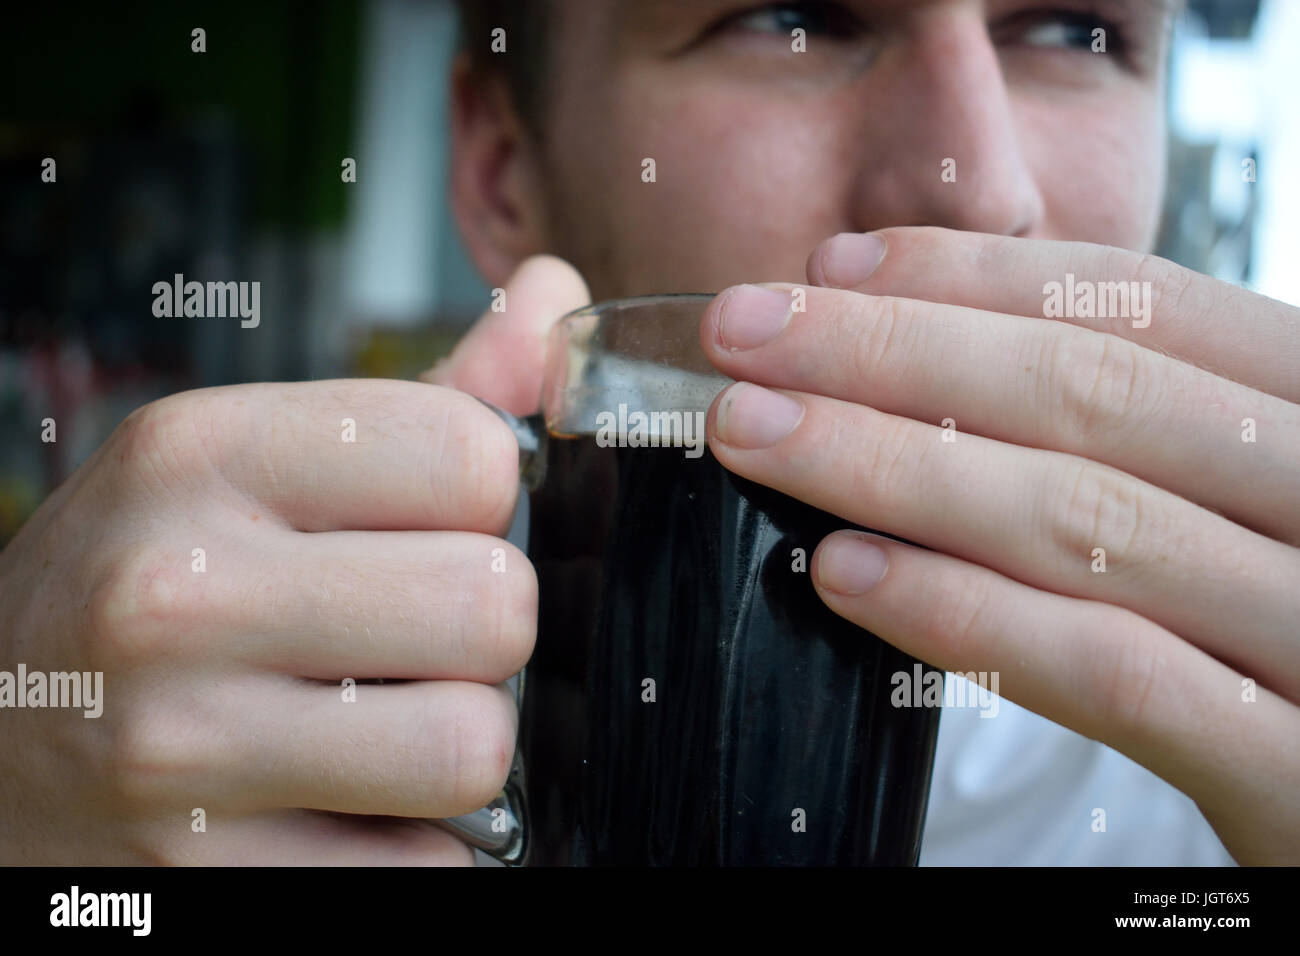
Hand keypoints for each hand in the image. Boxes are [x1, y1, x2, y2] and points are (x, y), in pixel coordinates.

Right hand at [0, 255, 585, 864]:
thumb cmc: (147, 585)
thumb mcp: (249, 462)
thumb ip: (427, 396)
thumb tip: (558, 300)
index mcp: (203, 454)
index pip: (475, 456)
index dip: (486, 498)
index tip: (434, 523)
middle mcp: (177, 591)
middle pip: (495, 605)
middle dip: (484, 630)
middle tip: (415, 638)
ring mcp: (179, 750)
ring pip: (473, 747)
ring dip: (456, 744)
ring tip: (383, 725)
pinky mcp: (205, 877)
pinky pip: (425, 866)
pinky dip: (415, 842)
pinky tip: (348, 806)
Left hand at [700, 226, 1299, 864]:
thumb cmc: (1286, 634)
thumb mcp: (1242, 501)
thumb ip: (1134, 437)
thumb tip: (921, 346)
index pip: (1139, 307)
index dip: (968, 279)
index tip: (828, 266)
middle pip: (1092, 392)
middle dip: (890, 348)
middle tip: (740, 334)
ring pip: (1085, 518)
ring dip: (892, 466)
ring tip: (755, 433)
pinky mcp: (1292, 769)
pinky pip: (1114, 674)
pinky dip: (969, 615)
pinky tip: (844, 574)